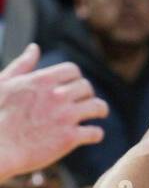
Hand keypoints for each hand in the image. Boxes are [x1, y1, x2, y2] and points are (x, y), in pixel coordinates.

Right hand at [0, 45, 107, 180]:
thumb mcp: (5, 83)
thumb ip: (22, 65)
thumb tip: (34, 48)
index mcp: (42, 80)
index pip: (72, 70)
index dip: (75, 78)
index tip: (74, 85)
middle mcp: (57, 95)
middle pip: (87, 87)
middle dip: (88, 93)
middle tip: (86, 100)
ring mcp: (65, 117)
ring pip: (97, 107)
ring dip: (100, 110)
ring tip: (100, 113)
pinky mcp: (69, 138)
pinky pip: (95, 132)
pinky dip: (97, 133)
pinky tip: (94, 135)